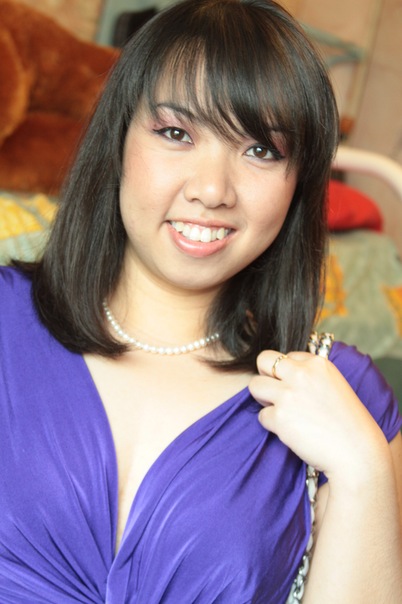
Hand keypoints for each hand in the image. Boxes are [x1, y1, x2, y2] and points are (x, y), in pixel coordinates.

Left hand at [249, 350, 387, 483]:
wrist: (357, 453)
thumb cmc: (348, 423)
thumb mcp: (334, 386)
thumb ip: (311, 376)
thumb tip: (284, 376)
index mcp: (318, 363)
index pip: (286, 356)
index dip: (286, 373)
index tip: (295, 388)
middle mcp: (301, 374)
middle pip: (263, 360)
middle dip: (264, 376)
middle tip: (274, 393)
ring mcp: (289, 394)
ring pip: (254, 385)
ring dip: (263, 399)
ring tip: (282, 412)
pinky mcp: (280, 416)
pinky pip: (262, 416)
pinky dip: (272, 425)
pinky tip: (291, 431)